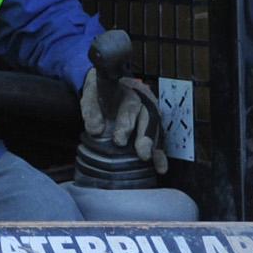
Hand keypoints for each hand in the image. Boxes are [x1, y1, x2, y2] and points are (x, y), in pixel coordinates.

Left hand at [81, 57, 167, 173]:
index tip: (119, 140)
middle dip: (147, 137)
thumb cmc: (101, 91)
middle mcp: (143, 101)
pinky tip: (161, 167)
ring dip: (156, 148)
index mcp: (128, 91)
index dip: (126, 123)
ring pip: (156, 129)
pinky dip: (160, 154)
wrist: (110, 85)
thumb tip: (95, 130)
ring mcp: (150, 114)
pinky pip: (158, 139)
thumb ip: (91, 109)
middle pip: (149, 118)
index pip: (129, 105)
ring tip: (156, 164)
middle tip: (143, 153)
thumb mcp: (91, 94)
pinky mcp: (152, 126)